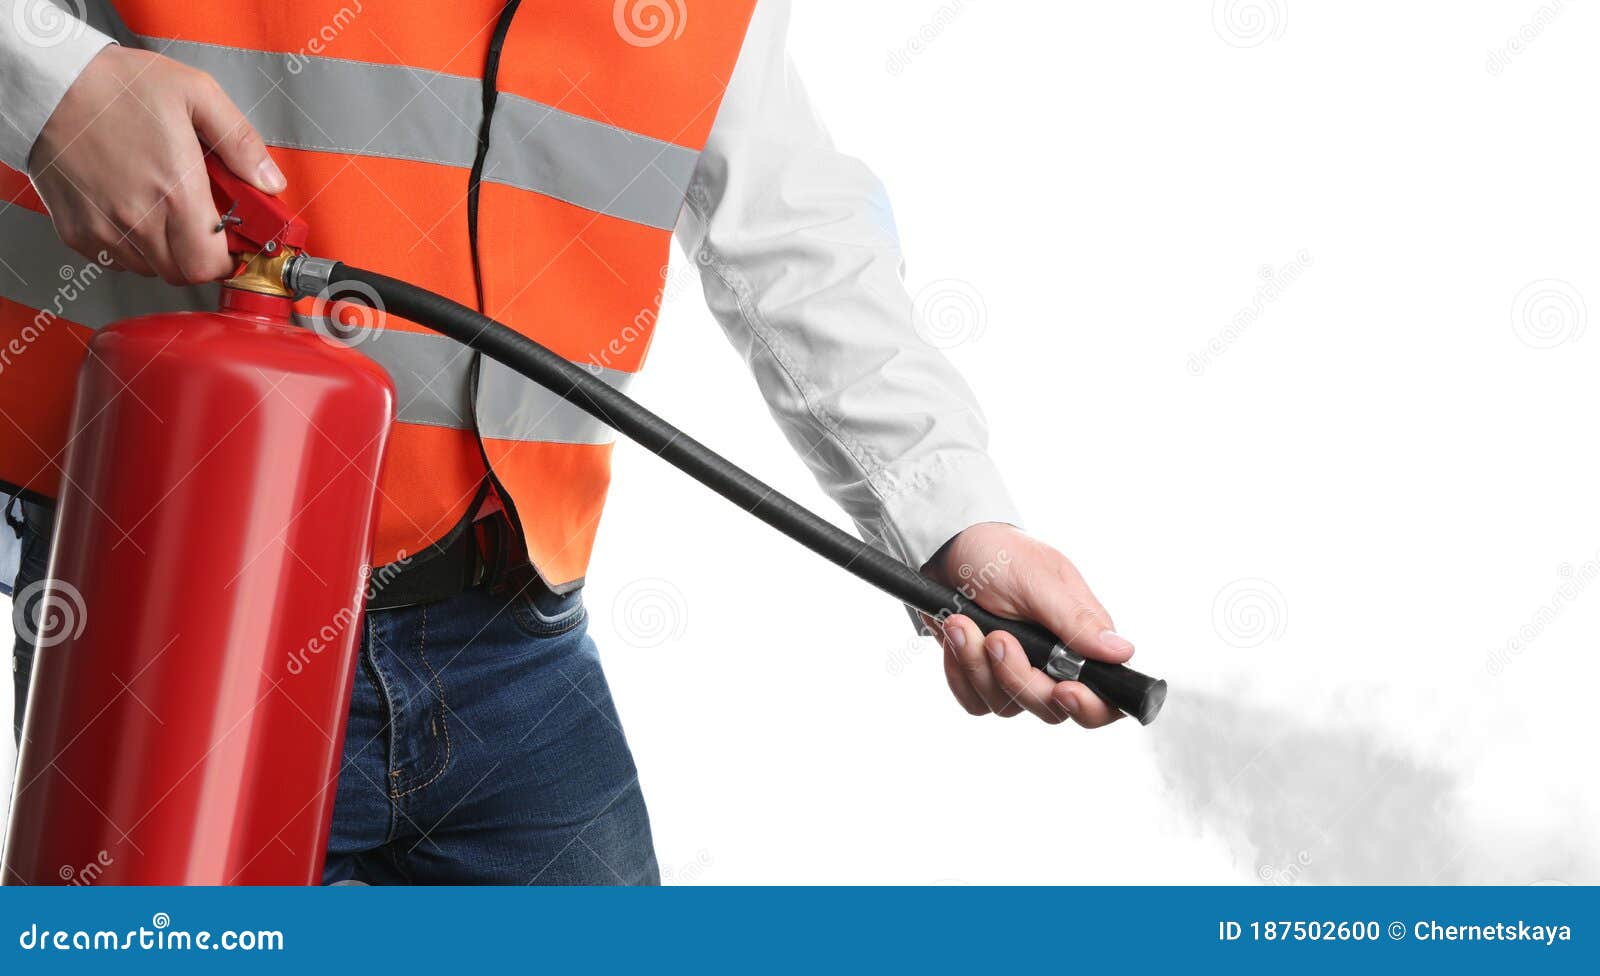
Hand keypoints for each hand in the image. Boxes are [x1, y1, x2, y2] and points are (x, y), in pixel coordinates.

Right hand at [28, 44, 284, 283]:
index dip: (228, 259)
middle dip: (200, 256)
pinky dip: (131, 246)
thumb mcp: (197, 95)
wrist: (50, 83)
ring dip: (166, 250)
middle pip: (183, 274)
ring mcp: (104, 229)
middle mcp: (138, 218)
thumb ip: (241, 143)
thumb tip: (270, 180)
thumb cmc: (116, 85)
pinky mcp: (77, 231)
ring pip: (150, 269)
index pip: (211, 265)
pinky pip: (116, 260)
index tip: (231, 241)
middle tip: (201, 223)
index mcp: (175, 191)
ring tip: (163, 207)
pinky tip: (133, 209)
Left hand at [923, 522, 1134, 727]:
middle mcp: (1055, 664)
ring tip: (962, 622)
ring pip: (1007, 706)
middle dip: (1018, 677)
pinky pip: (975, 701)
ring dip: (979, 666)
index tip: (1065, 690)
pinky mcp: (984, 678)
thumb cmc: (1000, 556)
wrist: (948, 551)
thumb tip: (1122, 652)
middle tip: (997, 638)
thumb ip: (1076, 621)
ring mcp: (1018, 674)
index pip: (1106, 697)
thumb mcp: (1038, 580)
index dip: (1091, 707)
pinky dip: (959, 673)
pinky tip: (956, 636)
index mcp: (1083, 639)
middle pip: (1051, 709)